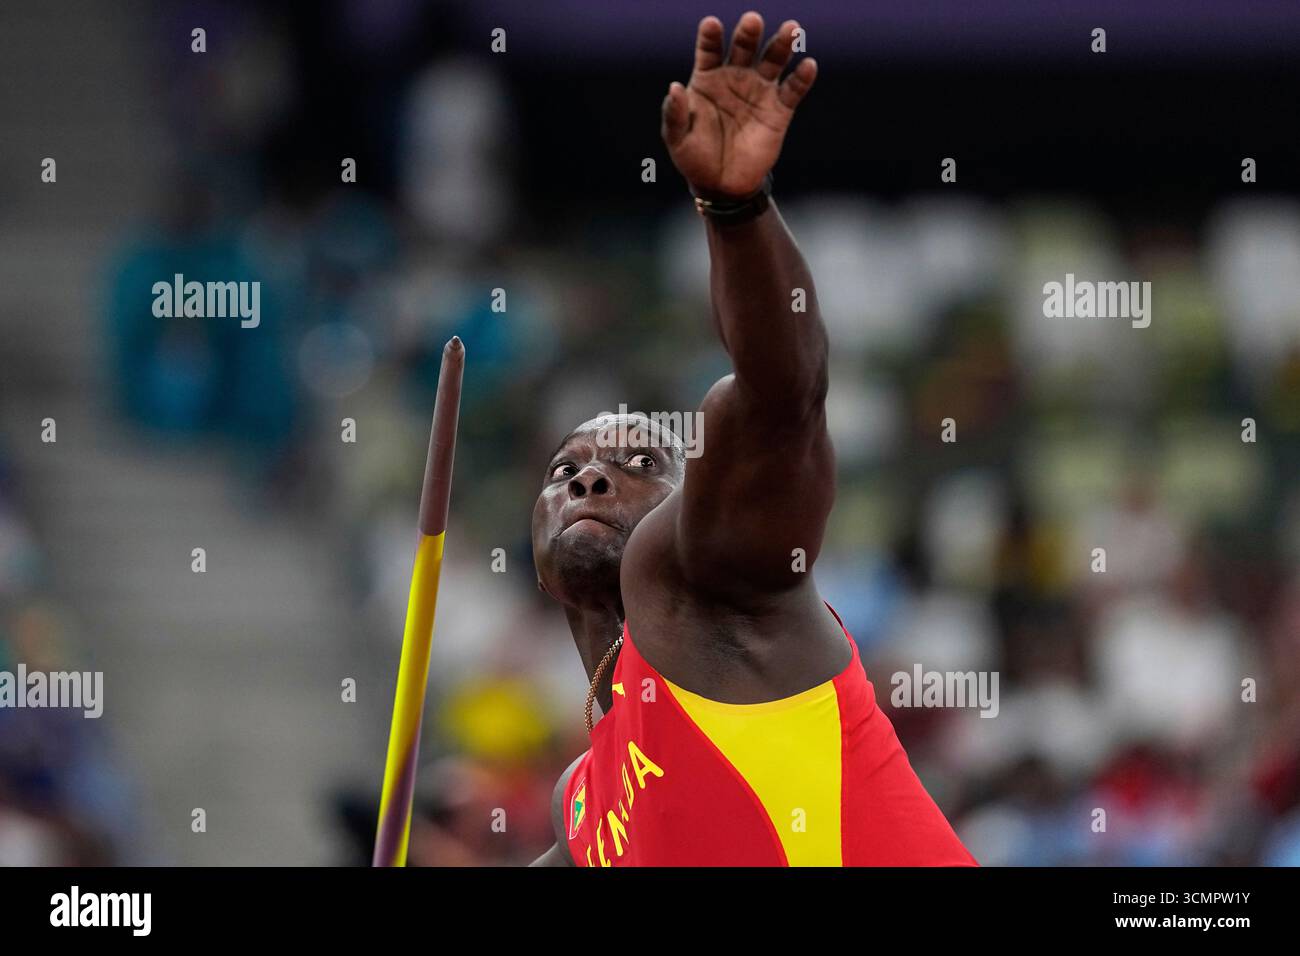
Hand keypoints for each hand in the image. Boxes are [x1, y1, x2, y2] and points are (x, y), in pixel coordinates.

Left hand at [661, 12, 816, 198]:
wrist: (721, 185)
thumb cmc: (694, 157)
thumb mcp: (677, 138)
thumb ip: (675, 113)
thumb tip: (674, 88)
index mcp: (708, 78)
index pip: (710, 50)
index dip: (710, 37)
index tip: (711, 24)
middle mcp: (735, 77)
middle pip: (744, 48)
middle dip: (748, 34)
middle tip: (752, 20)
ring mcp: (759, 91)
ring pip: (773, 60)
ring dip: (782, 44)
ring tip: (791, 29)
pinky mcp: (779, 110)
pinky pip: (793, 90)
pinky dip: (802, 77)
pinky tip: (808, 65)